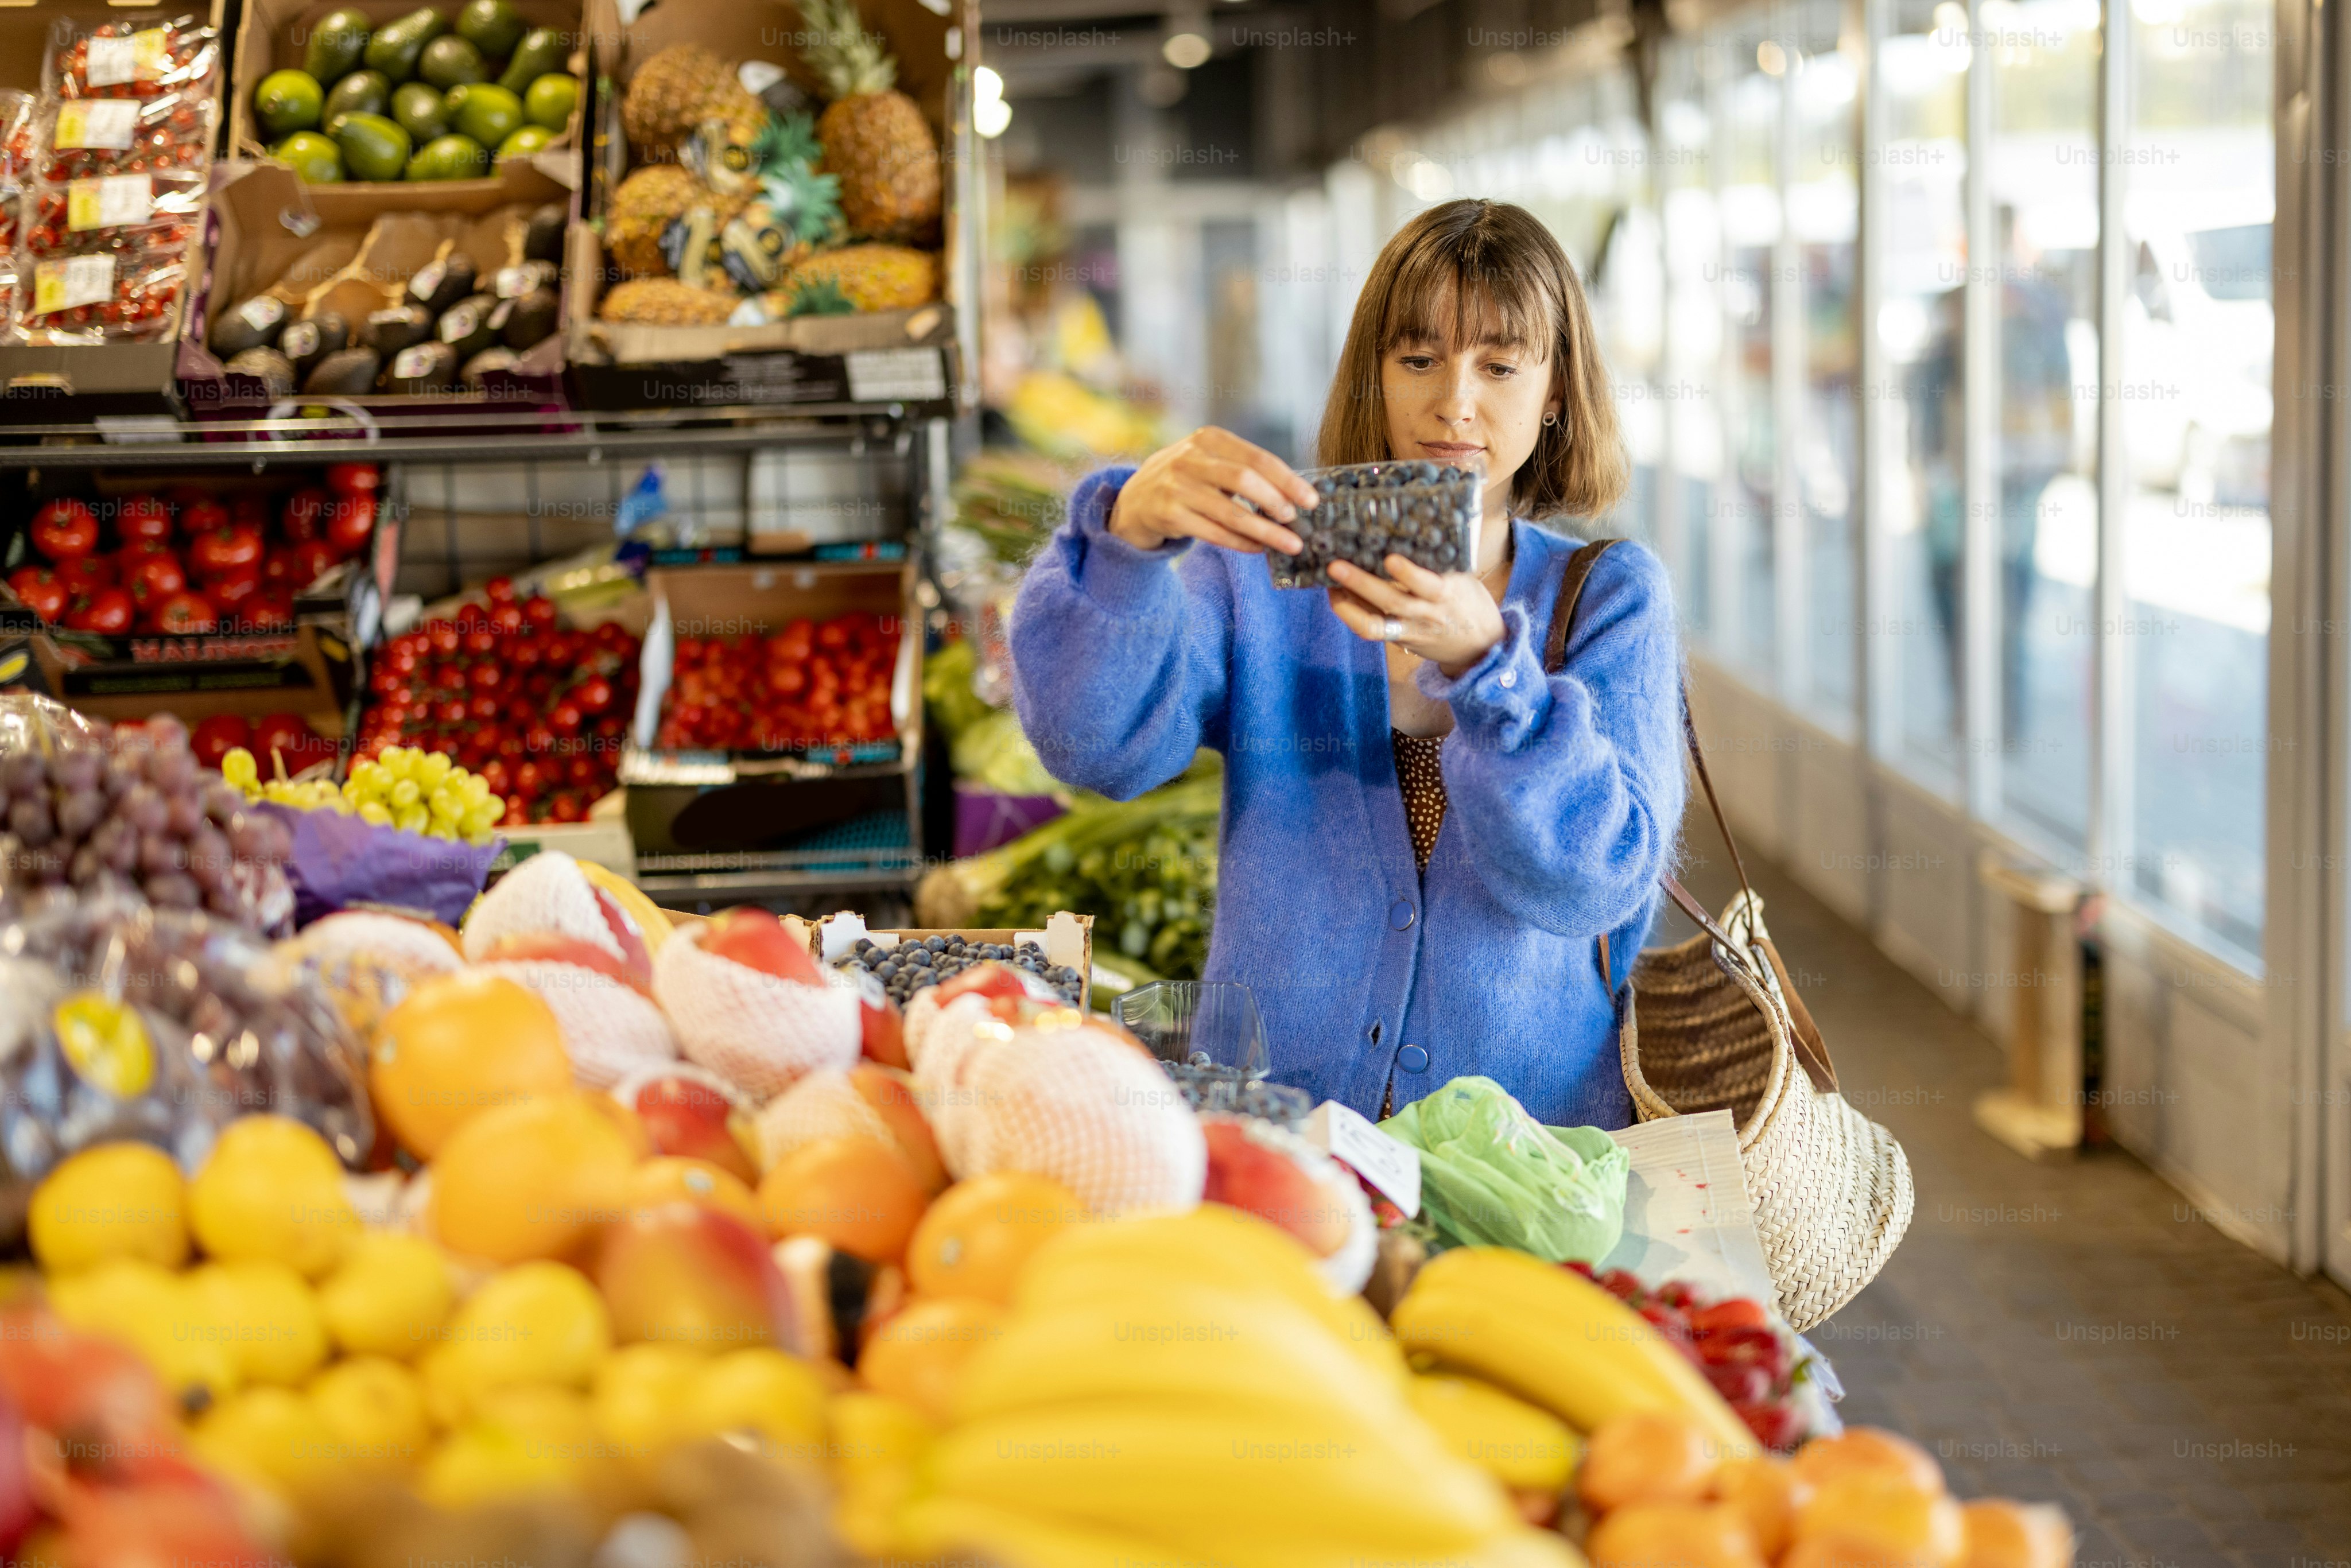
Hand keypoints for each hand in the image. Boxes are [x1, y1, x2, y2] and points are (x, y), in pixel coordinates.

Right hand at [1107, 426, 1315, 555]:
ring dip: (1265, 531)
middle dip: (1276, 502)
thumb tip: (1294, 494)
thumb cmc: (1185, 481)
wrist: (1134, 501)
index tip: (1311, 500)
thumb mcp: (1209, 463)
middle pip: (1244, 480)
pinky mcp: (1168, 515)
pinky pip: (1214, 533)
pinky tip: (1258, 549)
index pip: (1256, 458)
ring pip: (1231, 512)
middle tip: (1296, 521)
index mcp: (1208, 439)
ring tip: (1289, 544)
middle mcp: (1189, 459)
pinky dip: (1241, 542)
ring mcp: (1176, 487)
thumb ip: (1243, 471)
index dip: (1287, 480)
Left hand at [1327, 556, 1505, 677]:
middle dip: (1362, 583)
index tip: (1390, 558)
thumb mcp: (1463, 578)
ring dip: (1347, 602)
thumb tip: (1411, 526)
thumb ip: (1439, 561)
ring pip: (1374, 622)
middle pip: (1392, 601)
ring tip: (1329, 580)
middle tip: (1336, 564)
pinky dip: (1350, 613)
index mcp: (1448, 593)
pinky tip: (1336, 594)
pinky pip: (1371, 629)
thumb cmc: (1469, 602)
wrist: (1480, 646)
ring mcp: (1410, 629)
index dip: (1409, 574)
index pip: (1430, 585)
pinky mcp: (1399, 640)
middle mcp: (1427, 613)